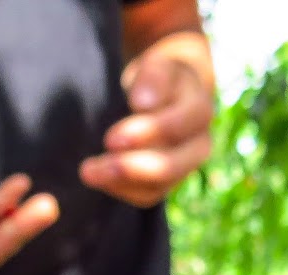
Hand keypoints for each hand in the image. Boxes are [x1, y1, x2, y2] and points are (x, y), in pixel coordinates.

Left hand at [80, 54, 213, 206]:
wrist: (168, 92)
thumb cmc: (160, 76)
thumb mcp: (158, 66)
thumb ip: (154, 78)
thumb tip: (143, 104)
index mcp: (200, 111)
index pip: (178, 129)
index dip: (146, 135)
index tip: (110, 139)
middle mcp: (199, 145)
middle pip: (170, 167)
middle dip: (130, 168)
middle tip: (89, 168)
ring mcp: (184, 167)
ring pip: (157, 187)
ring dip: (119, 183)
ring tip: (87, 172)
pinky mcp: (167, 182)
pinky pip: (146, 195)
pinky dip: (120, 190)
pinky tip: (98, 178)